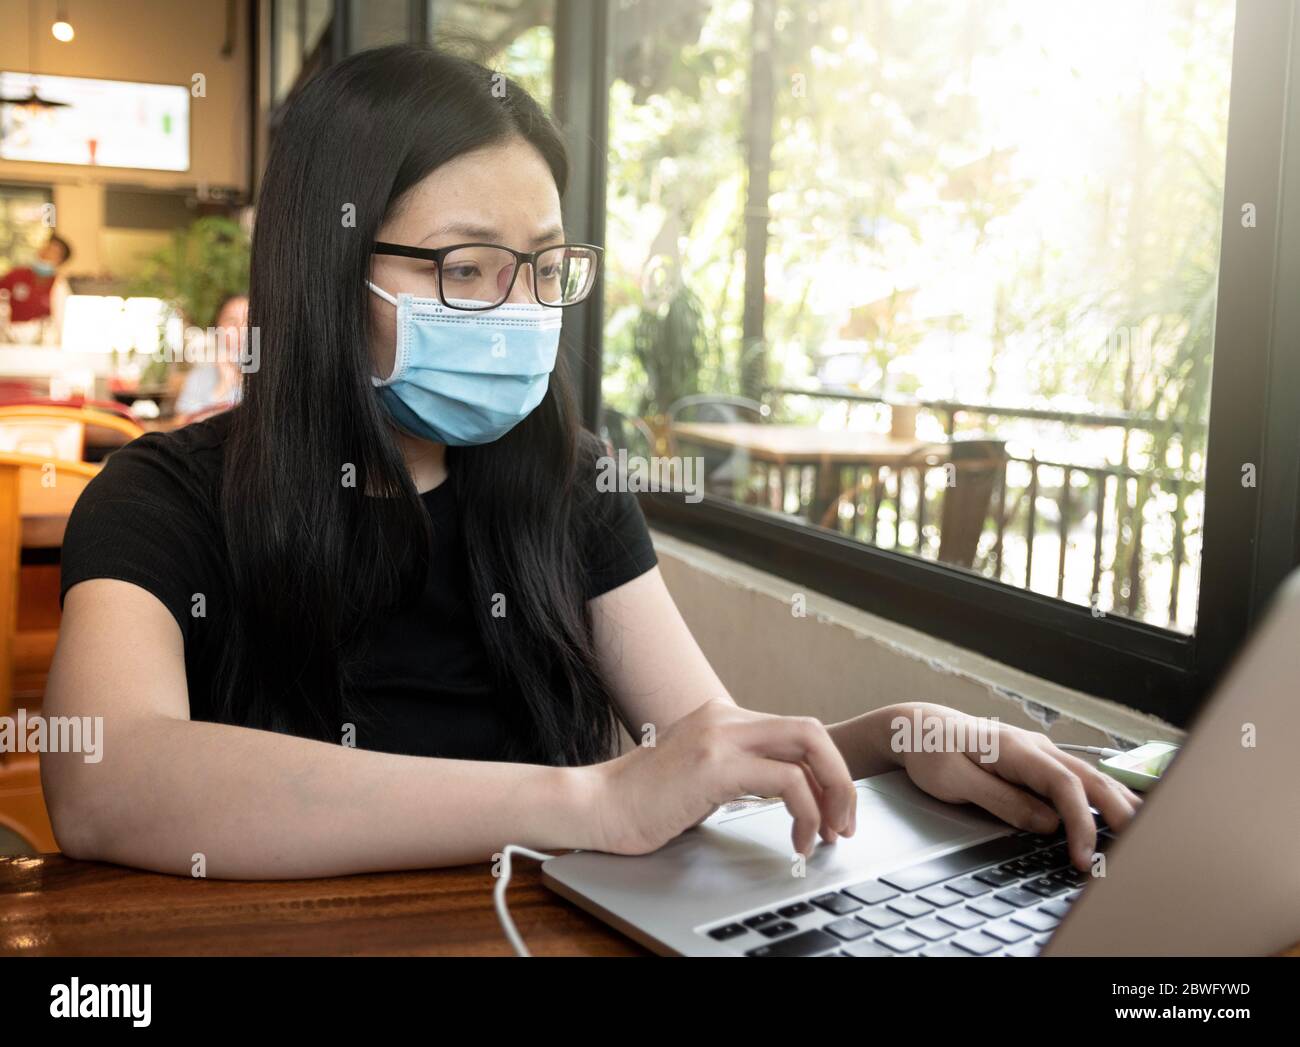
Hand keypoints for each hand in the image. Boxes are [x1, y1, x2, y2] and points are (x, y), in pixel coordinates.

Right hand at [589, 699, 857, 857]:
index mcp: (723, 716)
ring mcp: (719, 736)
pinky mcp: (714, 765)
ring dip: (832, 795)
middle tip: (843, 822)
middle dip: (840, 779)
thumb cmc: (642, 802)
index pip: (795, 733)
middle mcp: (725, 716)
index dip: (824, 772)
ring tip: (826, 834)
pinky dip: (805, 812)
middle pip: (812, 731)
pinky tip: (796, 840)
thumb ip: (738, 770)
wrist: (595, 807)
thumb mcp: (700, 775)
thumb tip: (787, 789)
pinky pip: (785, 781)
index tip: (832, 811)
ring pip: (808, 746)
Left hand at [881, 702, 1142, 870]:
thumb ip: (1001, 800)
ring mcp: (1039, 752)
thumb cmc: (931, 751)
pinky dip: (1105, 795)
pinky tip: (1125, 809)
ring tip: (1146, 832)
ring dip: (1120, 802)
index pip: (1063, 785)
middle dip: (1120, 813)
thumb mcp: (953, 780)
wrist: (919, 727)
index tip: (1082, 856)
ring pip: (1091, 776)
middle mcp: (1035, 747)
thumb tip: (1047, 823)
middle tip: (1140, 848)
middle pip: (1090, 778)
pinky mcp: (1038, 762)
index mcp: (1014, 749)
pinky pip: (1079, 778)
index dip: (1080, 822)